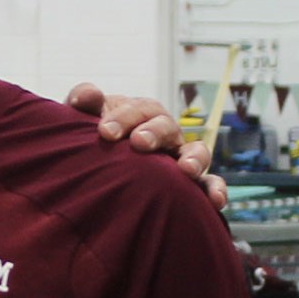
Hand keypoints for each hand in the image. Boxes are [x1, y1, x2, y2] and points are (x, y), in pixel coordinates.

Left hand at [64, 83, 227, 209]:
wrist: (95, 165)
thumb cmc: (92, 137)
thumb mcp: (83, 119)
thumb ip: (84, 102)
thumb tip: (87, 95)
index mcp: (139, 114)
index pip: (138, 110)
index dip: (124, 117)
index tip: (105, 132)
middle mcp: (163, 132)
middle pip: (166, 126)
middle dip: (154, 133)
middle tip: (138, 143)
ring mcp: (177, 156)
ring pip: (196, 151)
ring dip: (194, 158)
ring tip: (186, 170)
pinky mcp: (188, 183)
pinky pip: (208, 184)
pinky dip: (215, 189)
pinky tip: (214, 201)